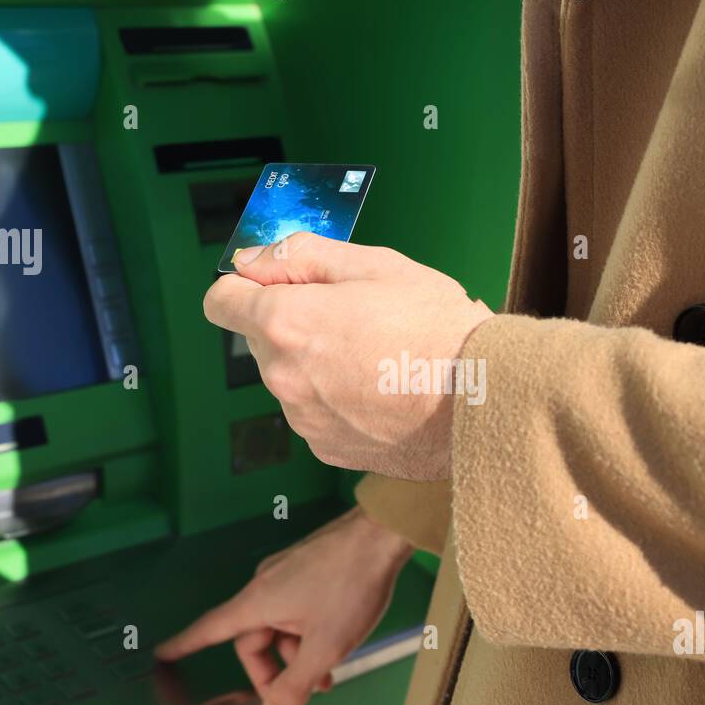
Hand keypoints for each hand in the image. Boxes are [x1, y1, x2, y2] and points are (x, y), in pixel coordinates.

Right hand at [154, 507, 412, 704]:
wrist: (380, 535)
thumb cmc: (351, 584)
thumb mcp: (325, 646)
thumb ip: (296, 686)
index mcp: (258, 602)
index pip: (211, 629)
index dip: (186, 645)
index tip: (164, 652)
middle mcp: (265, 584)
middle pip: (254, 638)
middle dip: (276, 669)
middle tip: (305, 692)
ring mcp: (287, 573)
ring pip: (280, 625)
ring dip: (299, 651)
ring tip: (331, 669)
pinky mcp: (307, 567)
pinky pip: (296, 607)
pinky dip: (309, 630)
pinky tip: (336, 638)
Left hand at [203, 233, 493, 480]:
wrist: (484, 401)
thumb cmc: (437, 327)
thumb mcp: (375, 264)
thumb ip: (302, 255)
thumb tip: (253, 260)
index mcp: (285, 323)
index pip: (220, 301)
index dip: (248, 285)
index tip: (281, 284)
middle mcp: (282, 377)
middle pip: (262, 340)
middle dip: (294, 323)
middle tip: (357, 317)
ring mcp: (303, 419)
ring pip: (291, 378)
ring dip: (317, 364)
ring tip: (379, 357)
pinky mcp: (327, 449)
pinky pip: (317, 414)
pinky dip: (338, 401)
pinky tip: (382, 391)